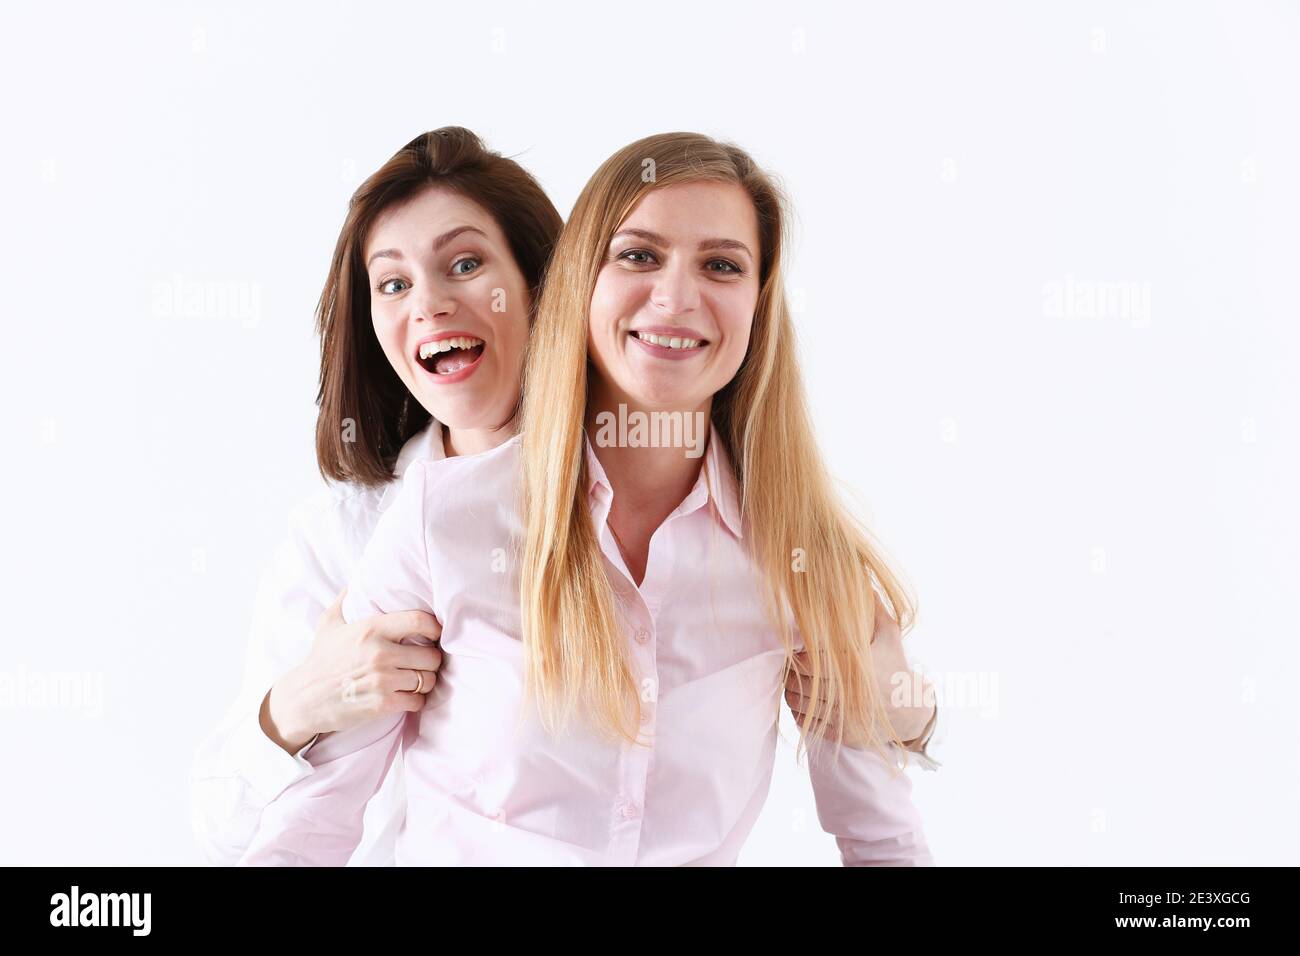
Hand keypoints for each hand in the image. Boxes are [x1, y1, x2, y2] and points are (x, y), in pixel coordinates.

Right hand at [261, 587, 442, 753]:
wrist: (303, 699)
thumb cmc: (320, 660)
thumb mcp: (328, 624)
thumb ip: (345, 600)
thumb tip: (354, 581)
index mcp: (371, 629)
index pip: (420, 621)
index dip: (435, 628)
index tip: (434, 634)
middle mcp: (379, 653)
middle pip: (431, 656)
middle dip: (431, 660)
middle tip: (423, 662)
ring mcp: (382, 680)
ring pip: (428, 680)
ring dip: (425, 681)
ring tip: (416, 679)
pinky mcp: (382, 704)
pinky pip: (417, 701)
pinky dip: (415, 701)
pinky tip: (405, 696)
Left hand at [783, 597, 934, 748]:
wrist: (909, 712)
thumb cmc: (894, 668)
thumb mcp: (890, 636)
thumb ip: (874, 609)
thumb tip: (862, 578)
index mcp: (856, 666)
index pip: (810, 660)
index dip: (795, 654)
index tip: (793, 647)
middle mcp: (848, 692)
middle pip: (801, 680)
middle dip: (789, 672)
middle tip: (786, 663)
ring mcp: (842, 715)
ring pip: (799, 701)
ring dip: (790, 690)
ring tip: (791, 679)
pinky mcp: (839, 732)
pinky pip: (805, 720)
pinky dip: (797, 709)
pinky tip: (800, 698)